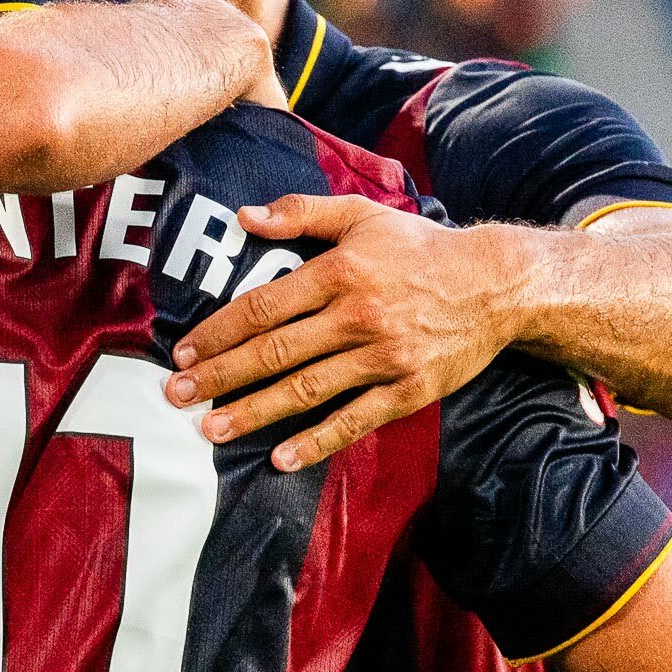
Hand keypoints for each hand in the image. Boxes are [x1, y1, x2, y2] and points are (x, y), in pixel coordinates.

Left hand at [165, 198, 530, 470]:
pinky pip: (354, 421)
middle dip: (221, 376)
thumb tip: (242, 216)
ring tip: (210, 430)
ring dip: (254, 412)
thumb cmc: (420, 248)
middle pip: (275, 352)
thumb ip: (301, 213)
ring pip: (306, 390)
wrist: (495, 285)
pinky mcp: (406, 391)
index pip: (265, 306)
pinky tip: (280, 458)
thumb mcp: (362, 215)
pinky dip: (316, 441)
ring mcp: (382, 357)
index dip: (220, 330)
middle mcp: (357, 316)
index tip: (184, 350)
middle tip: (176, 395)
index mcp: (341, 271)